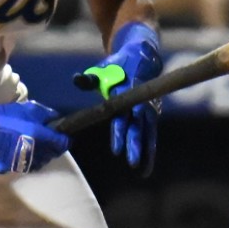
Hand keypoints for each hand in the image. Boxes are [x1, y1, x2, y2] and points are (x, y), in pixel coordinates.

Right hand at [0, 99, 69, 174]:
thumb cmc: (7, 115)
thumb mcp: (29, 109)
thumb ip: (46, 114)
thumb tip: (57, 118)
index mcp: (41, 137)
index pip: (63, 143)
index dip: (65, 139)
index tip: (64, 136)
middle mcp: (35, 152)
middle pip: (53, 154)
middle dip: (54, 147)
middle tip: (50, 140)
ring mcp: (23, 162)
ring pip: (40, 162)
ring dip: (42, 156)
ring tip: (38, 148)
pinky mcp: (12, 167)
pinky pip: (25, 166)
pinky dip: (28, 161)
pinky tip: (24, 154)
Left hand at [73, 22, 161, 175]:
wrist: (143, 55)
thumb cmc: (118, 65)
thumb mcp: (103, 68)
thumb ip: (90, 78)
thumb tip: (77, 80)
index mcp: (128, 90)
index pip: (124, 114)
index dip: (120, 131)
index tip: (116, 149)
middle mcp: (140, 102)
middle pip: (138, 126)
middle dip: (135, 144)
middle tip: (131, 162)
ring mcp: (148, 109)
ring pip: (148, 133)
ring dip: (147, 152)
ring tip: (143, 172)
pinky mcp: (151, 115)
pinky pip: (151, 134)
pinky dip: (149, 150)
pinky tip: (146, 167)